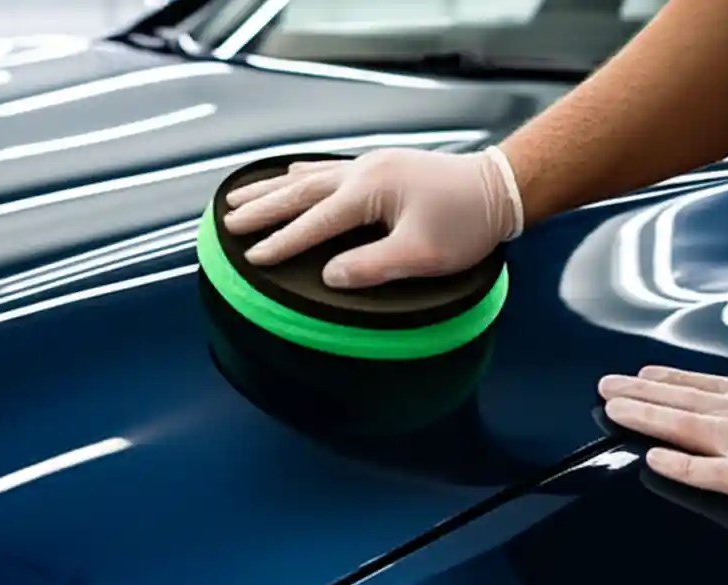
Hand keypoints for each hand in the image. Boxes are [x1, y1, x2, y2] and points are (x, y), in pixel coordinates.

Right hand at [222, 147, 522, 288]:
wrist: (501, 187)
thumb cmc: (467, 224)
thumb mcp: (423, 255)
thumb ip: (373, 266)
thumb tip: (329, 276)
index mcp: (371, 192)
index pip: (315, 221)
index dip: (282, 242)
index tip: (251, 258)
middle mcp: (363, 172)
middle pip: (300, 191)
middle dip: (262, 208)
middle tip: (226, 221)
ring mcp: (370, 166)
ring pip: (308, 176)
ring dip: (272, 188)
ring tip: (238, 197)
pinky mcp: (380, 167)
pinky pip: (326, 169)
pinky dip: (299, 175)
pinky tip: (287, 177)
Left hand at [599, 366, 727, 530]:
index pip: (701, 384)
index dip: (667, 378)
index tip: (641, 373)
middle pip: (679, 399)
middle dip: (639, 391)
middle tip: (606, 385)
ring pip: (679, 425)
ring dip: (642, 415)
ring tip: (612, 408)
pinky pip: (702, 471)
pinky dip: (674, 465)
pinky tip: (650, 459)